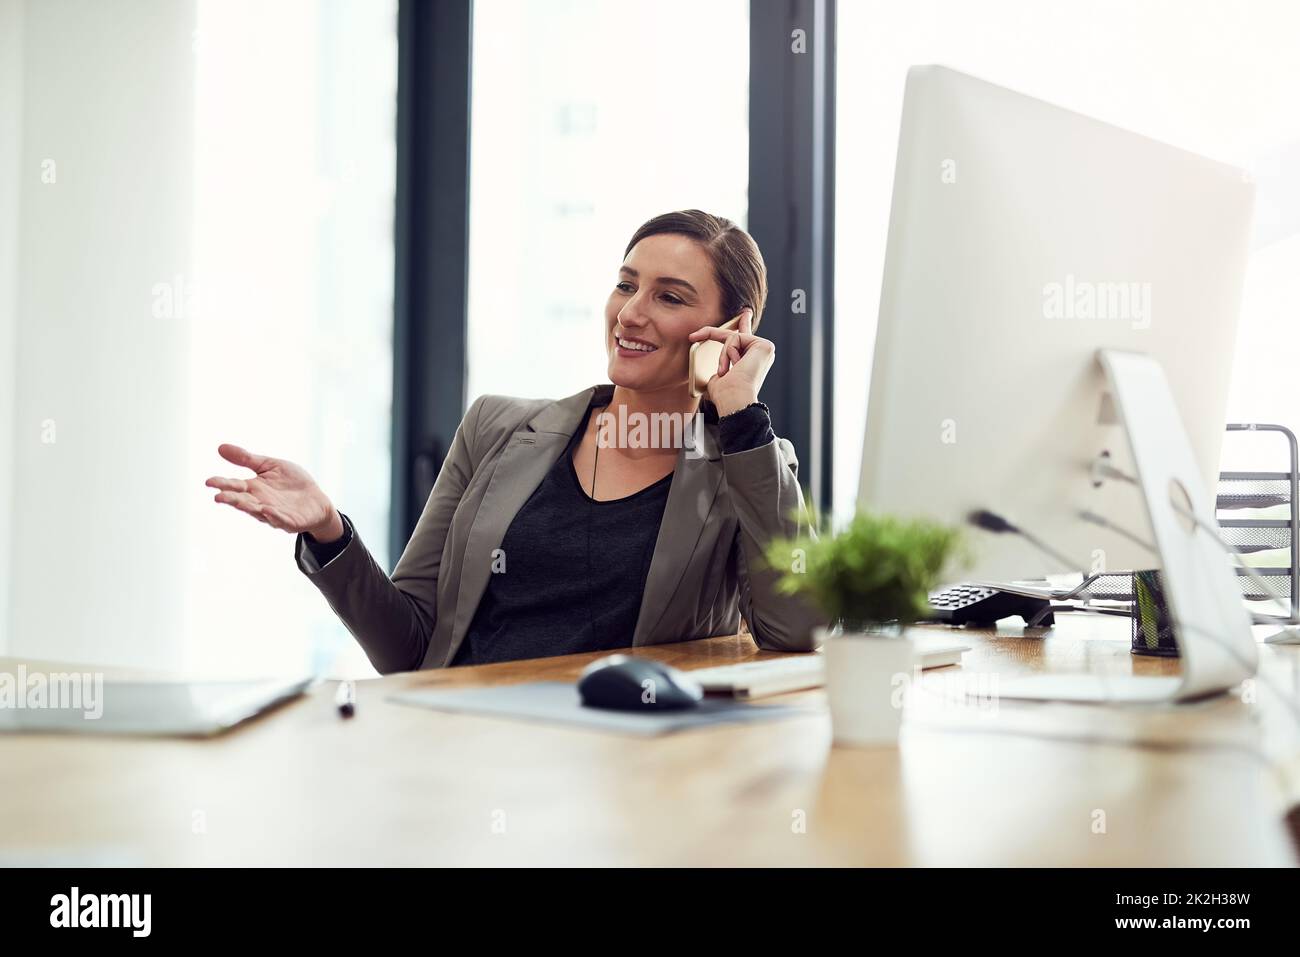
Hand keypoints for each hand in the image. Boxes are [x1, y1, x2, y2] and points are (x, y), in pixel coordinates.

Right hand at [205, 444, 343, 541]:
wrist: (316, 499)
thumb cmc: (291, 482)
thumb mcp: (269, 465)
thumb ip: (247, 459)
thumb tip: (220, 447)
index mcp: (254, 489)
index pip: (234, 486)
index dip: (222, 484)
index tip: (209, 482)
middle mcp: (260, 503)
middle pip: (242, 502)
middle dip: (231, 500)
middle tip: (218, 497)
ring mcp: (274, 514)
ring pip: (258, 513)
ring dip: (249, 508)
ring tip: (239, 503)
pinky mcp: (291, 522)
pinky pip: (282, 521)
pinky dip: (275, 517)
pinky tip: (268, 510)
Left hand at [687, 308, 774, 415]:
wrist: (734, 401)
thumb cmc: (726, 395)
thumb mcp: (719, 375)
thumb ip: (722, 364)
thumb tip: (718, 368)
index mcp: (753, 361)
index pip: (745, 339)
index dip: (743, 324)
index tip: (745, 313)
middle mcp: (762, 354)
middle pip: (735, 335)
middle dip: (712, 333)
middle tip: (697, 336)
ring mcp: (765, 349)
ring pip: (732, 337)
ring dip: (723, 355)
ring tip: (725, 372)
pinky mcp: (764, 345)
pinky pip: (735, 338)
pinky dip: (728, 353)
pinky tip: (733, 367)